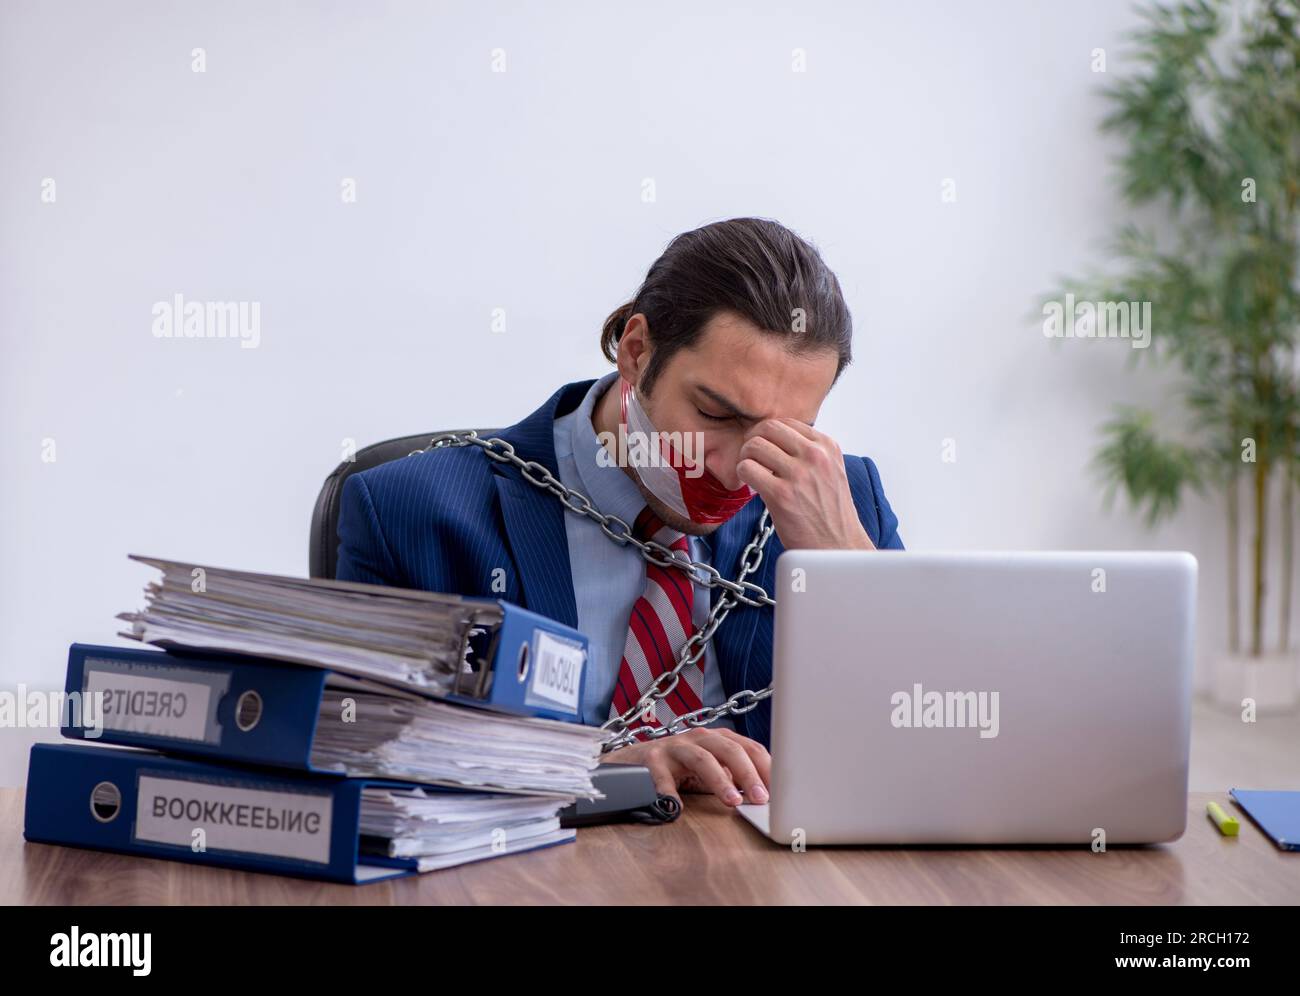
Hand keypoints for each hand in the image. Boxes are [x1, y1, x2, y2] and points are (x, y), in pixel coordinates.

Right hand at [600, 727, 770, 807]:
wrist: (631, 762)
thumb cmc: (677, 769)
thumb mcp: (709, 770)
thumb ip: (733, 779)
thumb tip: (764, 799)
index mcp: (717, 739)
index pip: (749, 748)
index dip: (766, 768)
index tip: (780, 791)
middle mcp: (698, 738)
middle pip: (729, 749)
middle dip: (748, 773)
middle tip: (760, 798)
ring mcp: (674, 746)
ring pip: (701, 757)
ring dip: (719, 779)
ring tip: (731, 801)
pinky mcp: (651, 760)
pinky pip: (662, 776)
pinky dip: (671, 792)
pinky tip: (677, 808)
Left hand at [735, 418, 874, 549]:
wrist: (838, 545)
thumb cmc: (830, 512)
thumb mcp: (830, 470)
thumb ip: (809, 452)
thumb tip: (774, 439)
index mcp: (827, 446)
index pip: (786, 422)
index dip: (767, 432)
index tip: (763, 446)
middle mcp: (815, 456)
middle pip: (767, 428)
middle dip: (752, 439)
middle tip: (750, 455)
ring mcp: (798, 474)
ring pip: (754, 446)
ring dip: (745, 457)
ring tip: (750, 471)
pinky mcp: (782, 494)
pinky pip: (747, 468)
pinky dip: (742, 474)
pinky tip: (750, 484)